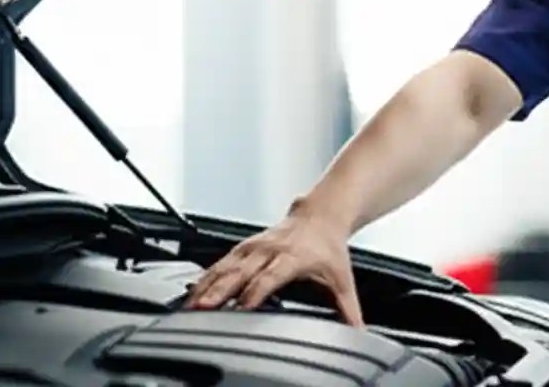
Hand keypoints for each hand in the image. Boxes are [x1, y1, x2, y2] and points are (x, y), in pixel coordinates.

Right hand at [184, 203, 363, 325]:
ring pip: (225, 265)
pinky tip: (193, 290)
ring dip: (206, 285)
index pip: (270, 277)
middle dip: (220, 290)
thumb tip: (358, 333)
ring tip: (189, 304)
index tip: (241, 309)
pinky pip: (221, 261)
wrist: (322, 215)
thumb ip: (348, 310)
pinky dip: (206, 276)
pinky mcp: (244, 246)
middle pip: (240, 271)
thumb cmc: (329, 247)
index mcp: (293, 257)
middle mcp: (270, 250)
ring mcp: (254, 246)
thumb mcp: (342, 279)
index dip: (255, 292)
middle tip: (201, 307)